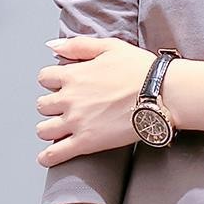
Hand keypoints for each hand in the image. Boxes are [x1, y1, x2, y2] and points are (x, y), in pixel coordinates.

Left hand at [35, 36, 156, 166]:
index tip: (63, 84)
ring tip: (61, 128)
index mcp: (74, 75)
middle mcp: (70, 99)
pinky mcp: (86, 142)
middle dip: (52, 105)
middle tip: (67, 106)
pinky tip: (49, 156)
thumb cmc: (141, 70)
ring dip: (49, 129)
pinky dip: (48, 157)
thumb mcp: (111, 47)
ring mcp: (76, 122)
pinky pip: (55, 155)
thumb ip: (79, 45)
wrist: (161, 93)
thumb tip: (53, 46)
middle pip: (42, 105)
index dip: (53, 80)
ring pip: (43, 130)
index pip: (45, 78)